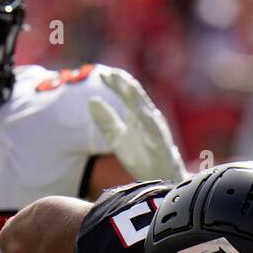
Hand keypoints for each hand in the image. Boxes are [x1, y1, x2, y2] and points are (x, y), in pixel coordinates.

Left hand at [87, 69, 187, 183]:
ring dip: (137, 97)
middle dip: (125, 84)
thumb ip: (106, 120)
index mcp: (137, 114)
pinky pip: (155, 132)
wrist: (158, 178)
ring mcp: (156, 130)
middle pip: (136, 96)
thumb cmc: (140, 156)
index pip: (126, 93)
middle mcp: (148, 118)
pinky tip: (140, 114)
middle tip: (112, 74)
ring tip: (127, 85)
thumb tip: (91, 100)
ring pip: (146, 110)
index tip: (102, 75)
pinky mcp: (161, 144)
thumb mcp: (116, 137)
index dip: (115, 83)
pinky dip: (148, 122)